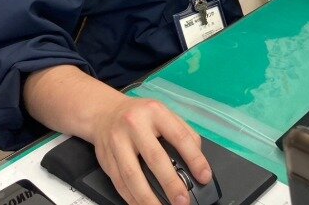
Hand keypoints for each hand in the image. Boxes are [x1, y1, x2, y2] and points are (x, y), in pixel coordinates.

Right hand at [91, 96, 211, 204]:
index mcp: (155, 112)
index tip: (204, 176)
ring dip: (148, 198)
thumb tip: (197, 158)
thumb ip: (181, 131)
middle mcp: (134, 125)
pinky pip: (119, 183)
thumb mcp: (163, 113)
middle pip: (155, 157)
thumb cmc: (140, 115)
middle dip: (171, 183)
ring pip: (132, 175)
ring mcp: (117, 141)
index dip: (194, 158)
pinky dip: (132, 198)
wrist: (104, 112)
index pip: (179, 136)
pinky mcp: (106, 158)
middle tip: (183, 201)